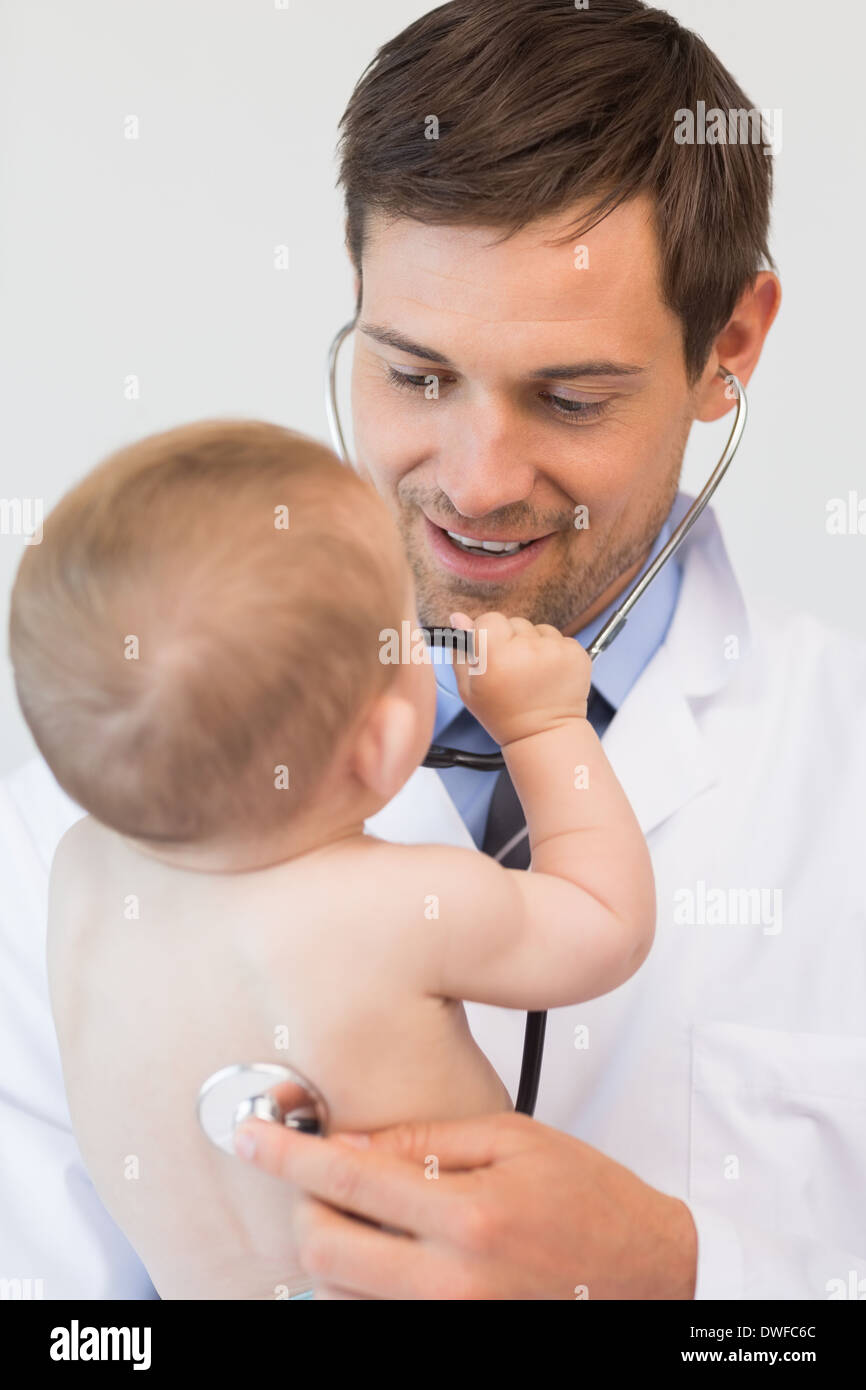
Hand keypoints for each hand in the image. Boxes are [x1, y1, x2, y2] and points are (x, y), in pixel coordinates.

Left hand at [233, 1111, 696, 1299]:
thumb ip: (428, 1142)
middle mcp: (452, 1285)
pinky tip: (392, 1254)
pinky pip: (374, 1320)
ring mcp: (450, 1326)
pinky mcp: (451, 1345)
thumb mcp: (516, 1141)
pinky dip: (364, 1285)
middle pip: (324, 1251)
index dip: (288, 1153)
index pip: (350, 1178)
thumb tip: (352, 1141)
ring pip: (340, 1295)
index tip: (251, 1134)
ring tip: (375, 1218)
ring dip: (337, 1250)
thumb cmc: (591, 1203)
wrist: (650, 1277)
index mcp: (470, 1217)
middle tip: (324, 1180)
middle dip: (307, 1208)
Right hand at [449, 610, 591, 747]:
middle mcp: (528, 649)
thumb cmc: (502, 715)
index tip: (491, 652)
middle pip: (514, 622)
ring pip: (538, 629)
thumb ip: (461, 651)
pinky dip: (554, 652)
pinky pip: (559, 638)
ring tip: (532, 673)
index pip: (489, 619)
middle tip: (513, 669)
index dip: (487, 634)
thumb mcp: (469, 689)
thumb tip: (458, 617)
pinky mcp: (576, 653)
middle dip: (511, 640)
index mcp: (497, 656)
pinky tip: (548, 674)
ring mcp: (556, 650)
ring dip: (534, 644)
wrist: (544, 735)